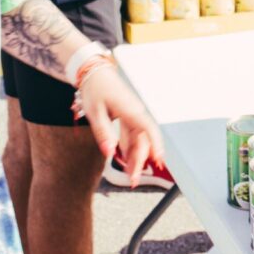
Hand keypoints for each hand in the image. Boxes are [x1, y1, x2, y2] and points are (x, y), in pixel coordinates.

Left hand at [80, 64, 164, 185]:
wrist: (94, 73)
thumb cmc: (95, 90)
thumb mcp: (95, 112)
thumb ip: (103, 133)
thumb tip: (110, 153)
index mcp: (131, 110)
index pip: (148, 129)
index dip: (156, 145)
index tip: (159, 161)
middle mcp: (136, 113)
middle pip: (143, 140)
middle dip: (140, 161)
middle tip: (132, 180)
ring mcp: (133, 115)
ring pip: (139, 139)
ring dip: (135, 157)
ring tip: (129, 175)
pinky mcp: (128, 116)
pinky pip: (132, 135)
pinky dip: (129, 148)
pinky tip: (125, 160)